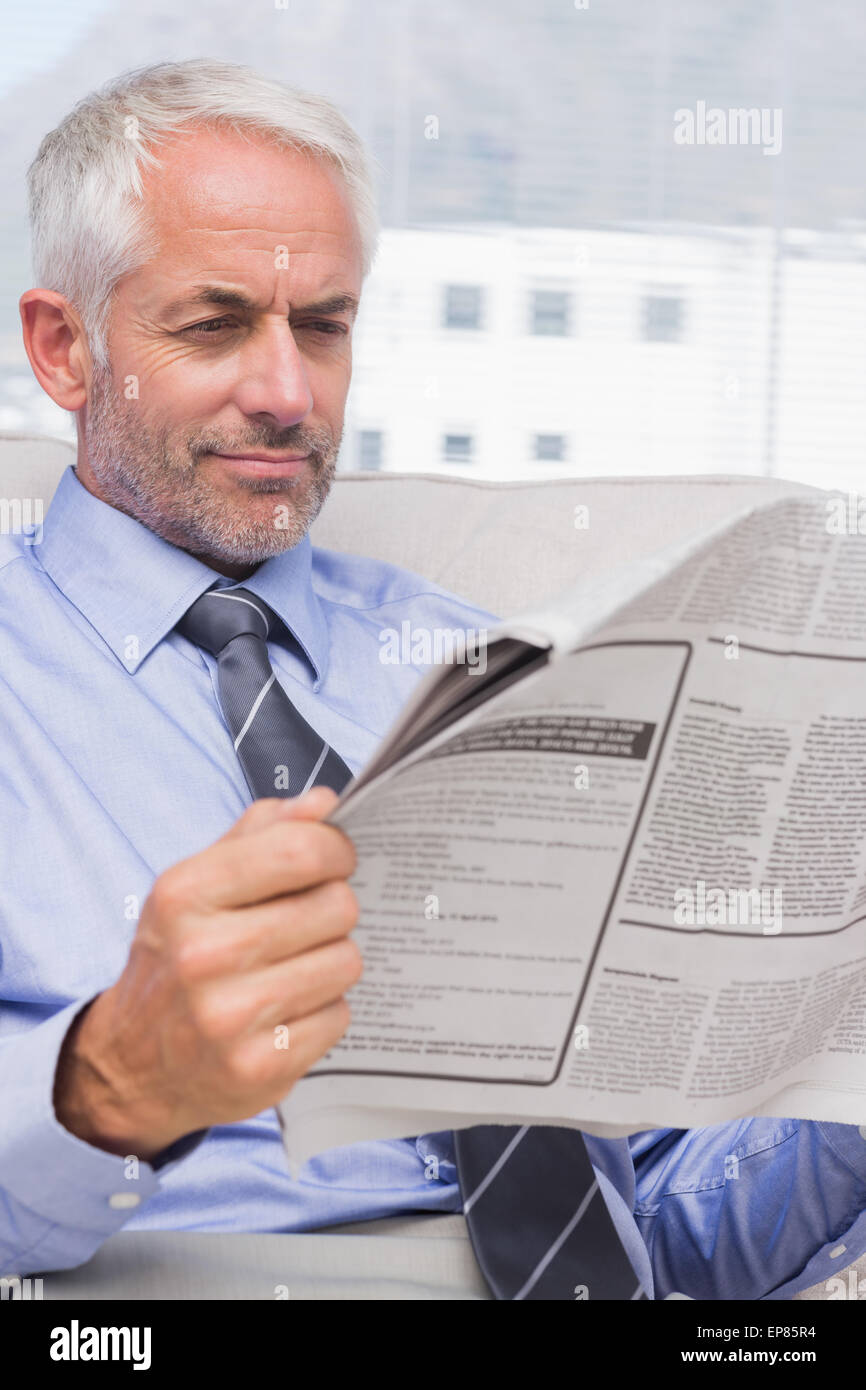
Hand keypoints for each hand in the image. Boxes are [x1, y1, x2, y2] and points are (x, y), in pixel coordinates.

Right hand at [53, 788, 360, 1161]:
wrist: (131, 1064)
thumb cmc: (177, 956)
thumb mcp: (196, 883)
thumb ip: (260, 833)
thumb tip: (324, 802)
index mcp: (185, 894)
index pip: (299, 851)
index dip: (335, 849)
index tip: (335, 859)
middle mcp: (202, 954)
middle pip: (336, 905)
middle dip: (333, 908)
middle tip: (305, 923)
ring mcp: (229, 1016)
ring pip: (346, 961)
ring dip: (332, 961)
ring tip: (293, 969)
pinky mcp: (259, 1067)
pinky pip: (340, 1016)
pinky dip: (324, 1012)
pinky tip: (287, 1013)